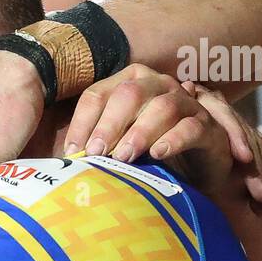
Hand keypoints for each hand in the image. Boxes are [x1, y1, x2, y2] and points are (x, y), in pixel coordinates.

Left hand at [64, 66, 261, 212]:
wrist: (195, 175)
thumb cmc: (145, 159)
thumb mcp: (112, 150)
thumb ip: (88, 147)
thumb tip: (52, 161)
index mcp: (128, 85)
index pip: (98, 94)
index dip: (83, 122)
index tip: (71, 152)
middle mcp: (158, 87)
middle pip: (130, 94)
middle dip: (109, 124)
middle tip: (96, 153)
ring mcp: (186, 104)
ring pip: (163, 106)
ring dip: (140, 131)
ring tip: (124, 156)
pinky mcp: (209, 127)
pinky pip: (192, 126)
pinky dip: (174, 139)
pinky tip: (158, 155)